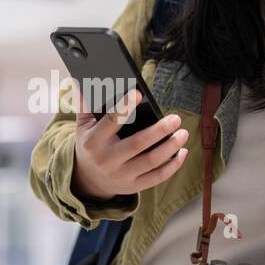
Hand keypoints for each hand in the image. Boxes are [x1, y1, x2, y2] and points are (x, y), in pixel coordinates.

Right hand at [72, 87, 188, 201]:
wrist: (88, 180)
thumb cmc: (90, 145)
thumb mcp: (83, 126)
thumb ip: (84, 104)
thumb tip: (81, 78)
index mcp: (94, 141)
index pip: (110, 122)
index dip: (124, 107)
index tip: (139, 94)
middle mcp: (107, 160)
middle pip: (138, 144)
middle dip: (160, 130)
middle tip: (176, 118)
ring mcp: (121, 175)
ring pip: (151, 161)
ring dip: (171, 147)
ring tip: (183, 133)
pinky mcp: (133, 186)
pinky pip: (157, 177)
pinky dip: (173, 165)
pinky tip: (182, 152)